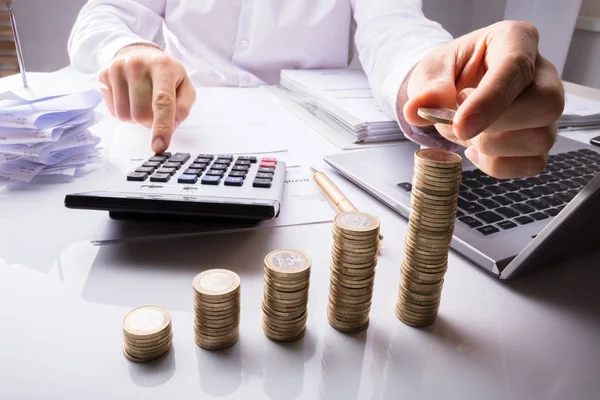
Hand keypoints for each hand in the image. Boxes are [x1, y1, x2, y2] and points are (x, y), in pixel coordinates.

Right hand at [98, 44, 195, 152]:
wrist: (139, 53)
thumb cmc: (165, 73)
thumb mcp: (184, 86)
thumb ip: (183, 108)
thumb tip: (170, 127)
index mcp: (163, 66)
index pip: (162, 101)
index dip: (161, 126)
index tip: (159, 146)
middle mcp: (137, 64)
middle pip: (141, 114)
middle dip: (150, 121)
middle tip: (155, 109)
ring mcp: (117, 68)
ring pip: (125, 116)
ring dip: (136, 117)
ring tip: (142, 100)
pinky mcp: (103, 75)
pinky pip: (113, 110)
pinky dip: (123, 110)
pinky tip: (129, 96)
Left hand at [402, 21, 564, 177]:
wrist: (453, 90)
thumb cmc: (451, 72)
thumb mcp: (432, 70)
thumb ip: (427, 88)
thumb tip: (418, 109)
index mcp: (516, 40)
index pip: (517, 68)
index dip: (489, 100)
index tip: (461, 124)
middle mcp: (543, 74)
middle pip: (544, 106)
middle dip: (495, 126)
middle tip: (460, 124)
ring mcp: (546, 110)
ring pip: (540, 139)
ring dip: (492, 148)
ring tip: (465, 135)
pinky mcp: (541, 138)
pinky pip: (533, 164)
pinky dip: (498, 165)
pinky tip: (477, 151)